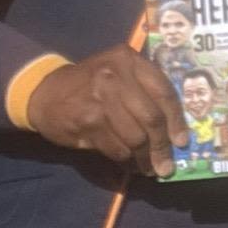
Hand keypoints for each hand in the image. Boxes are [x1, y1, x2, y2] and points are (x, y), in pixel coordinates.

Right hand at [26, 50, 185, 178]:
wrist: (45, 93)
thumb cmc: (89, 84)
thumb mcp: (117, 72)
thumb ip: (143, 89)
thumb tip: (173, 128)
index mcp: (128, 59)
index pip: (163, 90)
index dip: (177, 120)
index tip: (182, 141)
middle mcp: (115, 75)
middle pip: (152, 117)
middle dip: (162, 146)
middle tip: (166, 165)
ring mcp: (100, 99)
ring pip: (136, 137)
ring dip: (144, 158)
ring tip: (149, 168)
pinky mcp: (88, 122)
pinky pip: (117, 149)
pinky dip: (127, 161)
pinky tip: (130, 164)